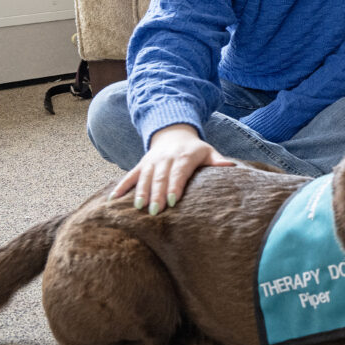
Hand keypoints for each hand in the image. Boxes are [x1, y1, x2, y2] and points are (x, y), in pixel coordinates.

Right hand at [109, 124, 234, 214]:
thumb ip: (217, 161)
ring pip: (144, 177)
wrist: (173, 133)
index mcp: (184, 156)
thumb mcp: (208, 151)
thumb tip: (231, 166)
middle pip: (160, 177)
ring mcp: (151, 161)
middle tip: (155, 212)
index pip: (179, 172)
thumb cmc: (195, 149)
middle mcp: (166, 158)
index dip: (174, 186)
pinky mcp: (141, 165)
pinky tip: (113, 199)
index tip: (171, 201)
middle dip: (157, 194)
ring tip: (138, 208)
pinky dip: (121, 187)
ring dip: (141, 192)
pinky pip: (130, 176)